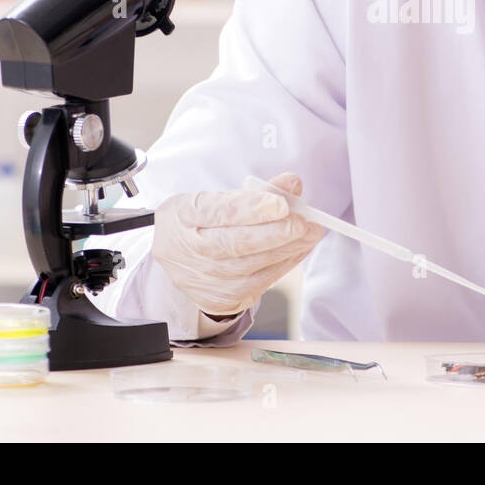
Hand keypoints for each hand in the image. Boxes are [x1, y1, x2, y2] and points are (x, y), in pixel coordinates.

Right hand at [151, 172, 323, 318]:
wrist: (174, 254)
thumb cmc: (199, 219)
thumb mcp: (216, 195)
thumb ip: (255, 190)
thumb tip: (292, 185)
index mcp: (184, 214)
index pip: (219, 212)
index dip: (252, 209)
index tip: (283, 204)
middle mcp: (189, 250)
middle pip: (237, 244)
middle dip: (276, 233)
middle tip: (306, 223)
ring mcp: (203, 279)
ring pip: (251, 267)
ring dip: (287, 250)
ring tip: (310, 234)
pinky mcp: (219, 299)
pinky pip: (258, 284)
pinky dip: (283, 265)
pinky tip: (298, 250)